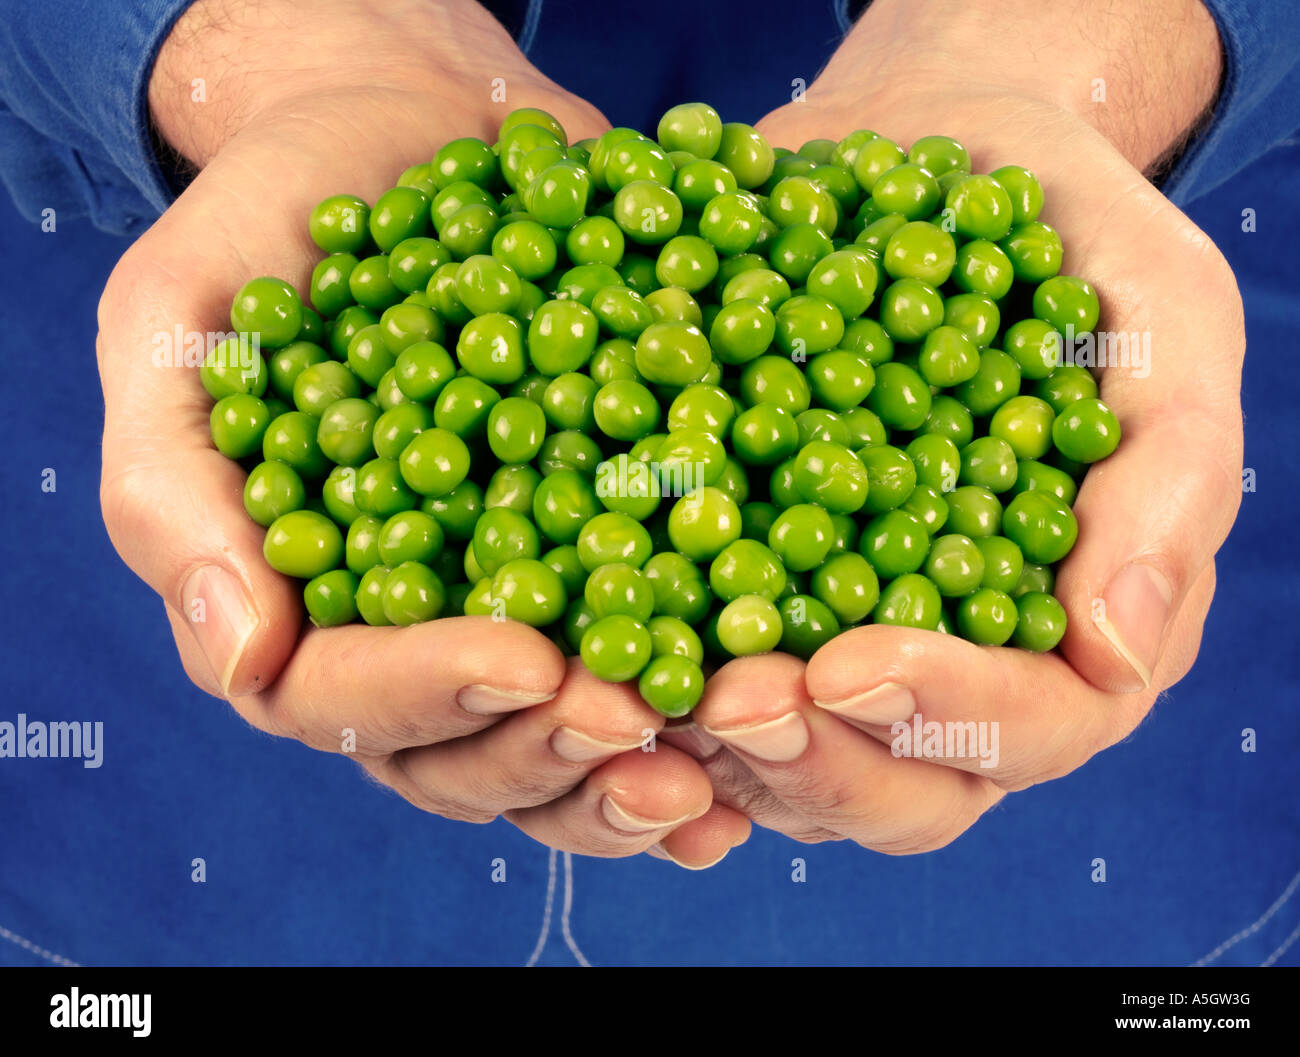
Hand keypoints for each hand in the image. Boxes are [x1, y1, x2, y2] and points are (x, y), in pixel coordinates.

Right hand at [97, 0, 748, 865]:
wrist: (407, 136)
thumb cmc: (277, 223)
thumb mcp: (180, 319)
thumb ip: (174, 482)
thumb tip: (237, 654)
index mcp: (296, 599)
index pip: (339, 694)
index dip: (430, 692)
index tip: (526, 659)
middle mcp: (403, 634)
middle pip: (460, 756)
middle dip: (548, 750)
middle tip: (636, 721)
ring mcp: (508, 613)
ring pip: (555, 751)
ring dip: (628, 777)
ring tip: (711, 772)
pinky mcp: (600, 570)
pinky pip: (646, 670)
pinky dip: (699, 721)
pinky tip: (756, 743)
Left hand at [666, 0, 1242, 850]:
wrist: (936, 155)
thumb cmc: (1071, 235)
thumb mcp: (1162, 318)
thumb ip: (1165, 476)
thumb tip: (1112, 648)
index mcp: (1073, 627)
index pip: (1035, 724)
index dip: (946, 713)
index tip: (848, 663)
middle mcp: (958, 667)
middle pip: (899, 788)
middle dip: (811, 756)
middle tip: (730, 698)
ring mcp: (844, 642)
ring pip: (785, 760)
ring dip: (711, 744)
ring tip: (641, 685)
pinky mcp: (750, 594)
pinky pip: (697, 670)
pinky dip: (645, 677)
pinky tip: (587, 653)